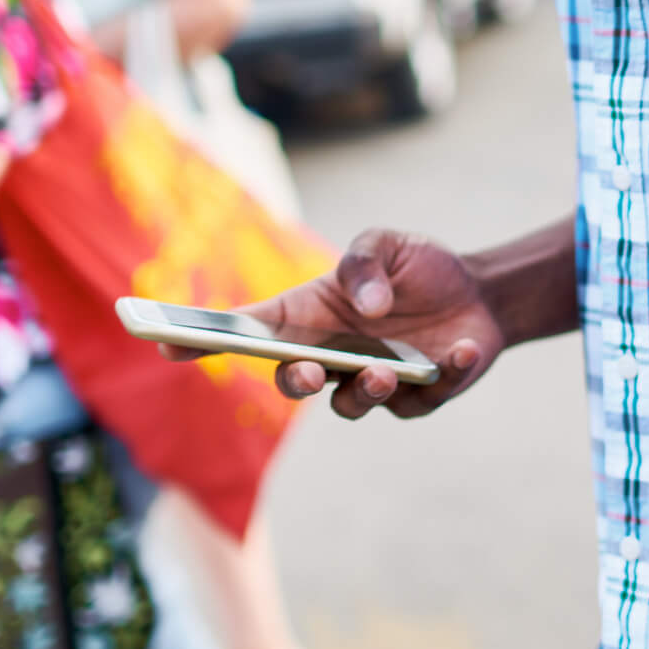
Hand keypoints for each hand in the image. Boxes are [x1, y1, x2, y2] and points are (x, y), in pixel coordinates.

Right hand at [201, 228, 508, 419]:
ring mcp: (371, 382)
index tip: (166, 345)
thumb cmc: (419, 267)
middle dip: (294, 382)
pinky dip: (445, 375)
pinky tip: (464, 351)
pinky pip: (420, 400)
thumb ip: (365, 262)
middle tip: (308, 372)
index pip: (247, 331)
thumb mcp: (387, 243)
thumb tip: (366, 307)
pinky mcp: (416, 398)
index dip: (203, 340)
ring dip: (365, 391)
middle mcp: (333, 354)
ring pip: (351, 404)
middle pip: (293, 382)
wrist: (481, 293)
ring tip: (387, 370)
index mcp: (310, 316)